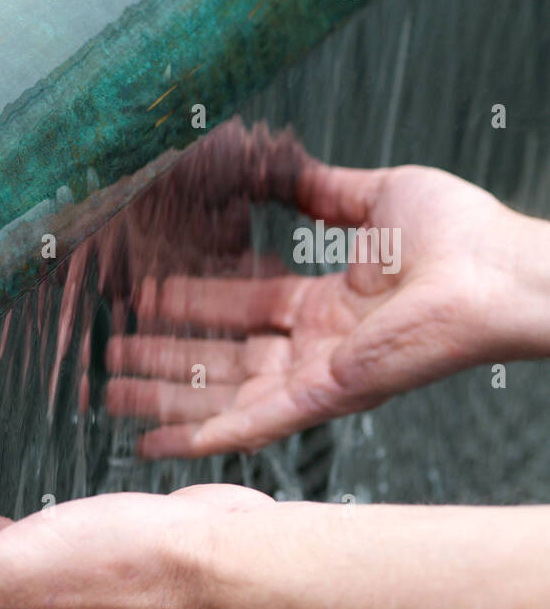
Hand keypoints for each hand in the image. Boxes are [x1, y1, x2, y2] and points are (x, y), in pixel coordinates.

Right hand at [108, 161, 542, 456]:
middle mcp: (314, 346)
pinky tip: (152, 443)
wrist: (499, 274)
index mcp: (327, 303)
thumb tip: (279, 166)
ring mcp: (314, 377)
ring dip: (162, 396)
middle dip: (161, 356)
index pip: (241, 306)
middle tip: (111, 352)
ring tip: (109, 394)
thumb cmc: (463, 237)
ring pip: (219, 394)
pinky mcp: (319, 398)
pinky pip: (247, 425)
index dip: (192, 301)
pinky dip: (197, 437)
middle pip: (218, 356)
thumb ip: (320, 189)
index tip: (148, 294)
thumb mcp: (374, 196)